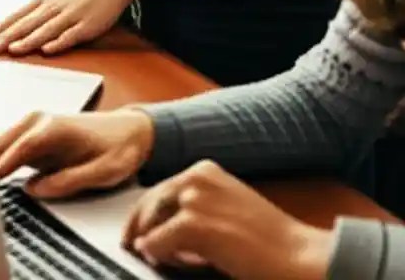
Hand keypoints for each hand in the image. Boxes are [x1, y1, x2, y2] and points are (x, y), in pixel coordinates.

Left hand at [0, 0, 135, 55]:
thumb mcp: (55, 0)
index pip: (14, 17)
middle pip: (26, 25)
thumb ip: (37, 16)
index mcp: (42, 2)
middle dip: (6, 37)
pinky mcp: (88, 25)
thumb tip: (14, 32)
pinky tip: (47, 50)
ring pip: (45, 30)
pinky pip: (71, 35)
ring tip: (12, 50)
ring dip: (28, 40)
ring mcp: (70, 16)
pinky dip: (59, 42)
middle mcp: (53, 8)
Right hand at [0, 110, 154, 198]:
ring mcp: (31, 127)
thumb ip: (68, 181)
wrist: (130, 132)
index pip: (18, 149)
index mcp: (53, 128)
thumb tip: (34, 189)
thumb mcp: (104, 172)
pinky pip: (5, 150)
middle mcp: (37, 122)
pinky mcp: (30, 136)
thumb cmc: (119, 149)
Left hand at [123, 161, 332, 278]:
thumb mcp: (225, 208)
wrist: (298, 257)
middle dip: (140, 230)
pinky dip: (164, 257)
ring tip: (181, 260)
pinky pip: (155, 244)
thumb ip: (192, 209)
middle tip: (136, 249)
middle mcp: (195, 178)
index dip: (145, 216)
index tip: (136, 232)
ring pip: (149, 226)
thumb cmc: (269, 240)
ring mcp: (192, 200)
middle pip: (147, 206)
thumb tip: (153, 229)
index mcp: (204, 170)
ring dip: (158, 245)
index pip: (159, 192)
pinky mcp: (191, 225)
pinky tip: (189, 263)